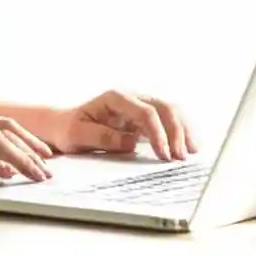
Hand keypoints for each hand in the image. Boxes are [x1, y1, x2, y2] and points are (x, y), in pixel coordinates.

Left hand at [48, 90, 197, 161]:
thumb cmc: (69, 129)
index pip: (145, 112)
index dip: (158, 133)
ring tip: (191, 152)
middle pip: (163, 107)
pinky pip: (167, 121)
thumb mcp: (77, 135)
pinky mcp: (144, 119)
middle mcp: (131, 98)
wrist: (63, 125)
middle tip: (180, 157)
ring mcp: (139, 106)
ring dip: (183, 130)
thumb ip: (103, 137)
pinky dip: (179, 132)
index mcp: (115, 98)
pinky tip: (189, 146)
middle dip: (176, 131)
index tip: (164, 155)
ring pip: (170, 111)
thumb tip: (132, 143)